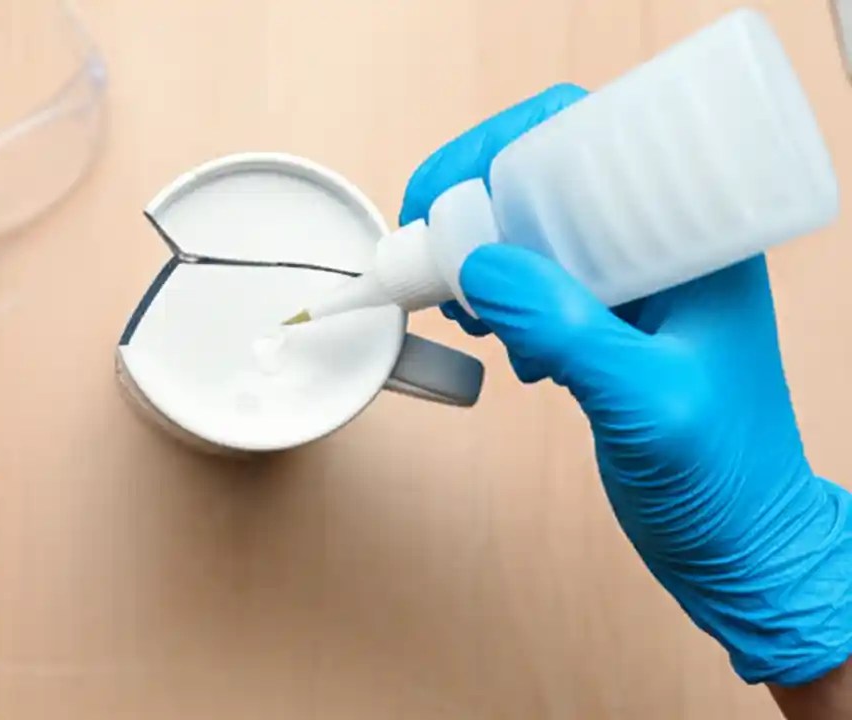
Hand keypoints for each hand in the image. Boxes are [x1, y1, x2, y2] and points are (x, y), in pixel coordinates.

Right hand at [401, 84, 851, 685]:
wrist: (741, 548)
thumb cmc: (724, 480)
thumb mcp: (644, 402)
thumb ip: (566, 329)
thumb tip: (478, 265)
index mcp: (697, 236)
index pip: (591, 141)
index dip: (504, 148)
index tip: (439, 195)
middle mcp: (665, 244)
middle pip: (550, 176)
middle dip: (477, 206)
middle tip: (437, 258)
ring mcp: (636, 282)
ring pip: (535, 229)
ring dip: (481, 256)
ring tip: (468, 309)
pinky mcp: (609, 320)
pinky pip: (536, 279)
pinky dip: (497, 297)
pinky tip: (498, 336)